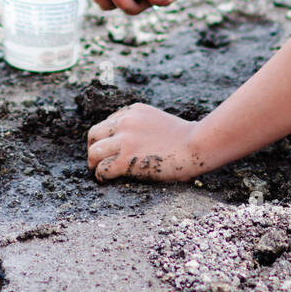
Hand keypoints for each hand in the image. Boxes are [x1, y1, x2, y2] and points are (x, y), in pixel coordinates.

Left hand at [87, 103, 203, 182]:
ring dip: (93, 162)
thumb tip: (134, 146)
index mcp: (134, 111)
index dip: (107, 137)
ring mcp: (125, 140)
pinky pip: (102, 168)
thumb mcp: (159, 122)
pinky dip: (101, 175)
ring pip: (94, 151)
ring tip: (98, 171)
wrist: (197, 145)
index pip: (108, 122)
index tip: (110, 148)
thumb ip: (143, 127)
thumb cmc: (187, 138)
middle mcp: (126, 122)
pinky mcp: (126, 160)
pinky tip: (105, 180)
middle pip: (94, 133)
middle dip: (94, 147)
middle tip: (97, 160)